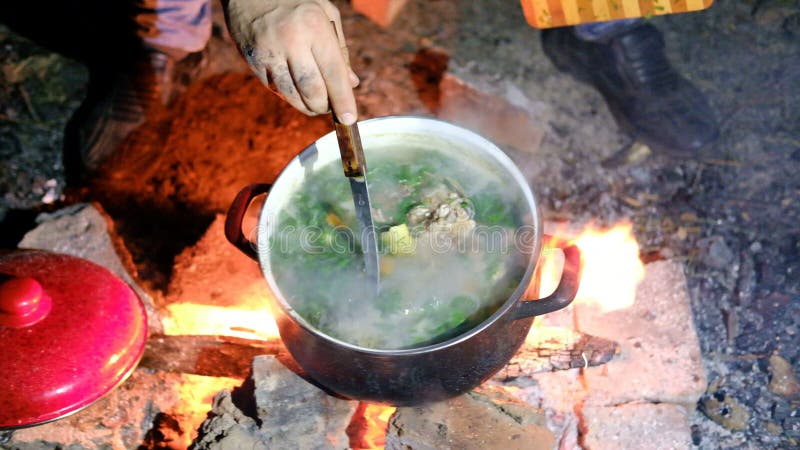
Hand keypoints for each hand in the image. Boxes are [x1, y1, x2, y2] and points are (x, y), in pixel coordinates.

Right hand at [223, 0, 359, 123]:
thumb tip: (351, 84)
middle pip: (312, 91)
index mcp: (313, 26)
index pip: (333, 72)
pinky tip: (296, 89)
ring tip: (315, 102)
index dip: (343, 100)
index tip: (350, 118)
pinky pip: (274, 89)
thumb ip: (340, 50)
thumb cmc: (296, 0)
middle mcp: (290, 40)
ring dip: (307, 106)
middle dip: (324, 106)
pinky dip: (289, 95)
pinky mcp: (252, 61)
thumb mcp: (326, 13)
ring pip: (291, 95)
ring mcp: (268, 52)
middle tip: (330, 107)